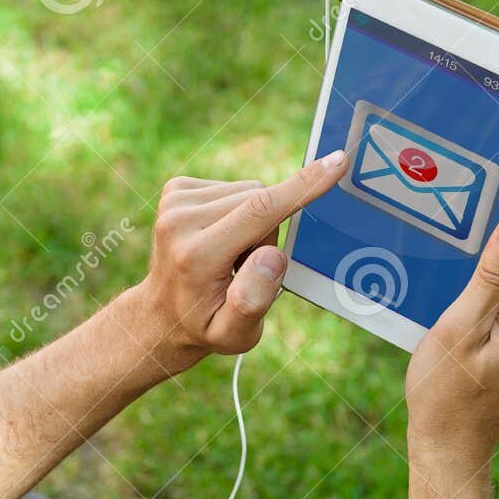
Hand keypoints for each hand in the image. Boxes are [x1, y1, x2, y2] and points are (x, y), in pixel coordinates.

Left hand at [133, 151, 347, 370]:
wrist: (162, 315)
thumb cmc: (206, 326)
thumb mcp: (234, 335)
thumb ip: (253, 301)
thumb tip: (271, 255)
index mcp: (197, 255)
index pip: (261, 210)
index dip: (303, 186)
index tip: (336, 163)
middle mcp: (179, 221)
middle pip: (260, 199)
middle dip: (268, 229)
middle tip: (244, 268)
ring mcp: (173, 201)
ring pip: (247, 191)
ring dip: (252, 222)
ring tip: (228, 258)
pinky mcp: (175, 189)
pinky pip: (231, 187)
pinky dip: (235, 211)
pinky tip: (217, 238)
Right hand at [405, 217, 498, 477]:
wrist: (451, 447)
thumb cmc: (445, 392)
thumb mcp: (460, 328)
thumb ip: (492, 277)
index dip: (494, 248)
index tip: (463, 272)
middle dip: (488, 273)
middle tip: (456, 308)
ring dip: (484, 294)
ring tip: (459, 328)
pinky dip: (487, 311)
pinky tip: (465, 337)